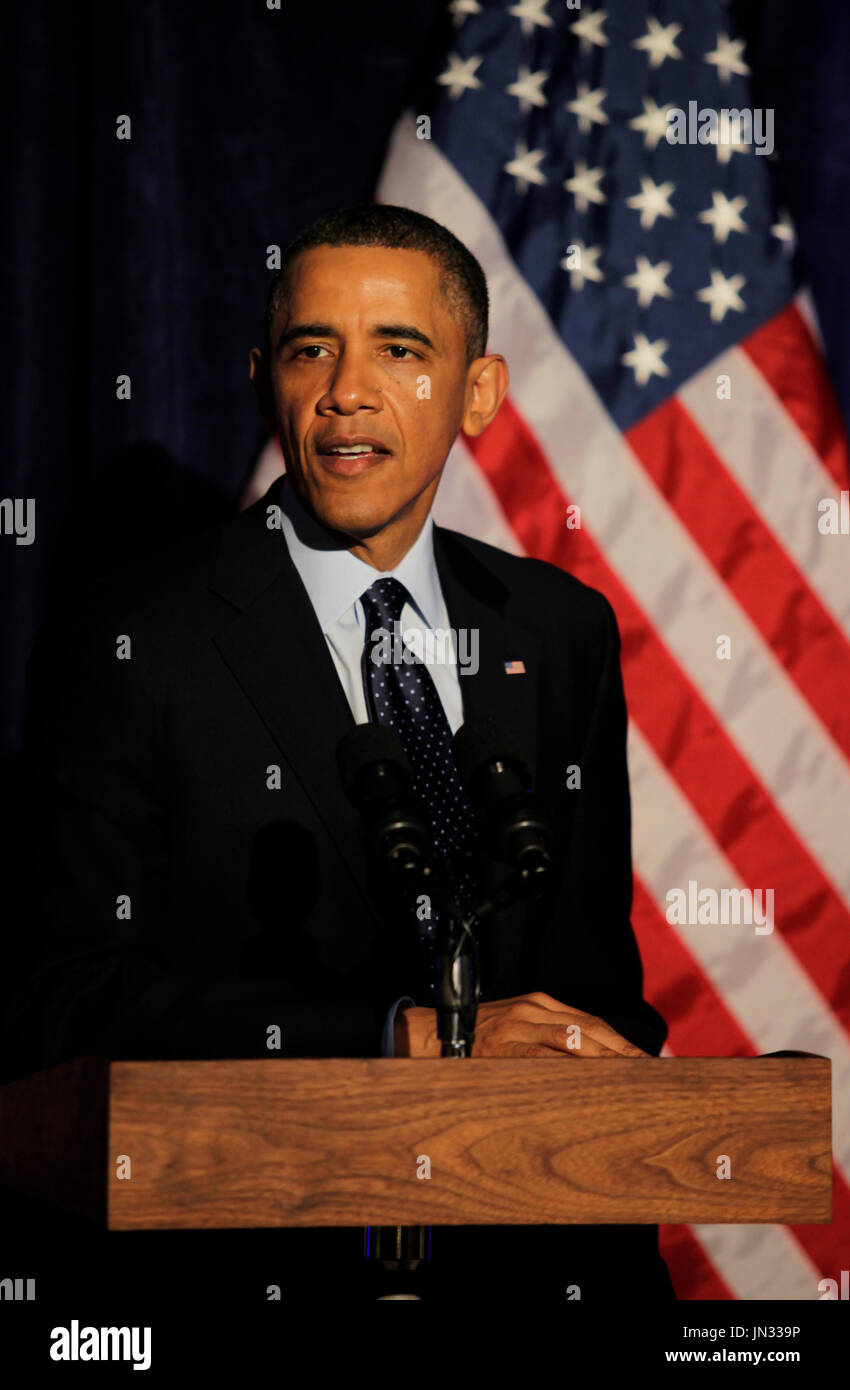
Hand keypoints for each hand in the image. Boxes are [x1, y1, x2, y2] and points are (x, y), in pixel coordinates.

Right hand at [393, 991, 649, 1058]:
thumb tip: (584, 1064)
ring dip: (604, 1058)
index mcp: (539, 1003)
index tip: (643, 1061)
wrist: (431, 1035)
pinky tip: (588, 1081)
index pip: (590, 1022)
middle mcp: (533, 1009)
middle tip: (648, 1072)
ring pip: (573, 1040)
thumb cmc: (476, 1039)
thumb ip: (545, 1039)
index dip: (618, 1041)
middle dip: (620, 1050)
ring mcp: (519, 1025)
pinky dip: (569, 1067)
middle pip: (589, 1029)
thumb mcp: (514, 1028)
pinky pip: (544, 1056)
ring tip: (629, 1077)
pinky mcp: (504, 1044)